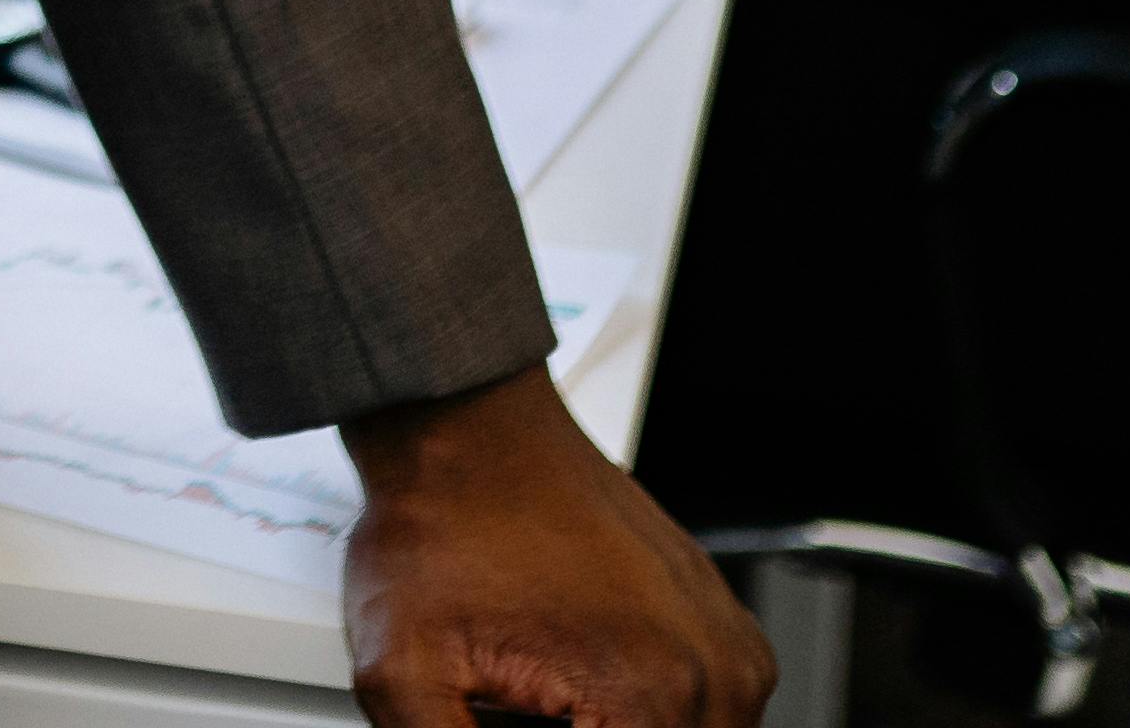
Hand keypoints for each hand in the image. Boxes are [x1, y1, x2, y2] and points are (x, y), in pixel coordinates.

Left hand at [338, 368, 773, 725]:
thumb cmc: (439, 527)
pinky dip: (651, 712)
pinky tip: (583, 681)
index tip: (506, 717)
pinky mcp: (723, 622)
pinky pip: (707, 710)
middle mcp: (713, 675)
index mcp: (648, 699)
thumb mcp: (401, 673)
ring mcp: (728, 646)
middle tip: (519, 704)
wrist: (468, 431)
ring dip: (620, 726)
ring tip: (546, 695)